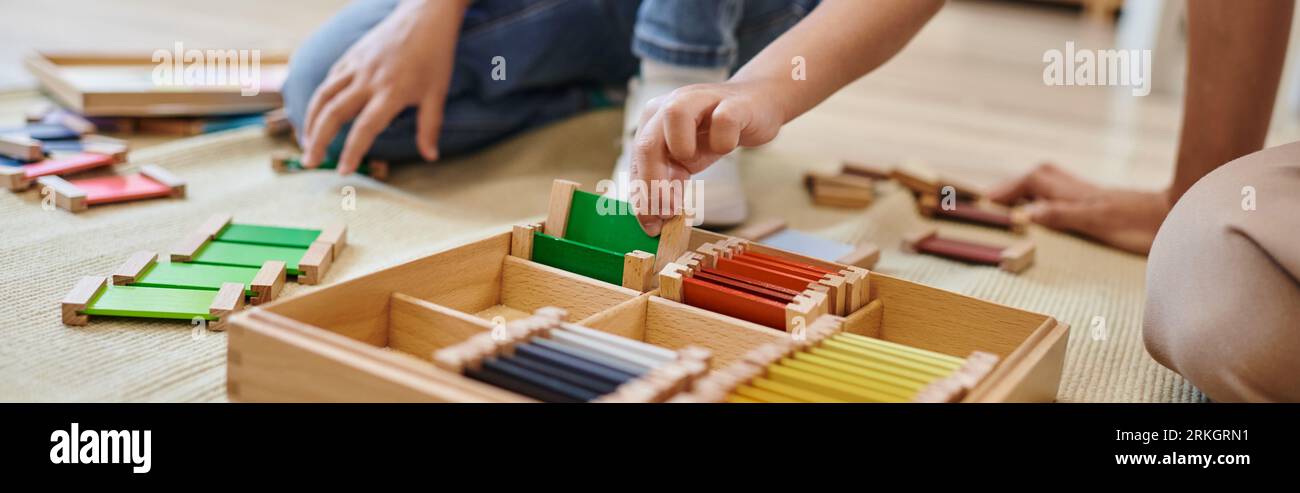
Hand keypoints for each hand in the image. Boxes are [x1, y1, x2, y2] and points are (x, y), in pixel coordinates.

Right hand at [300, 0, 467, 173]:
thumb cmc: (435, 56)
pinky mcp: (350, 57)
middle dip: (318, 140)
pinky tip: (317, 115)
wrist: (425, 16)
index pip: (365, 128)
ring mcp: (356, 66)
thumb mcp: (437, 93)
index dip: (352, 151)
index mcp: (391, 92)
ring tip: (306, 142)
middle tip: (308, 163)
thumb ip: (430, 127)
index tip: (343, 171)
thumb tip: (431, 156)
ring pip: (323, 95)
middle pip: (334, 113)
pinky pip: (329, 80)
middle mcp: (368, 80)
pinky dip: (319, 100)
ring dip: (311, 121)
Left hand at [630, 81, 784, 234]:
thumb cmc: (714, 133)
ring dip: (680, 148)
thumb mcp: (686, 160)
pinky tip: (727, 146)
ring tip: (691, 165)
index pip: (637, 161)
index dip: (643, 196)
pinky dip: (724, 141)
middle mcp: (671, 105)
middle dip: (654, 184)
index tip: (652, 225)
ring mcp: (701, 100)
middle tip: (668, 213)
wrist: (755, 105)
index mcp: (653, 121)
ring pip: (675, 114)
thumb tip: (656, 220)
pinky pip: (723, 121)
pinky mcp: (733, 104)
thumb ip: (669, 182)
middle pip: (648, 143)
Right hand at [988, 163, 1170, 254]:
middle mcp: (1083, 192)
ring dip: (1029, 188)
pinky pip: (1066, 195)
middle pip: (1040, 176)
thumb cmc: (1147, 224)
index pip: (1032, 180)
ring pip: (1053, 183)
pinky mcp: (1106, 207)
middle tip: (991, 199)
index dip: (1007, 188)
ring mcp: (1095, 198)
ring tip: (1011, 202)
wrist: (1187, 216)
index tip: (984, 200)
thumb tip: (1026, 212)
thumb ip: (1064, 215)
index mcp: (1077, 194)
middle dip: (1013, 184)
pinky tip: (1050, 211)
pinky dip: (1048, 198)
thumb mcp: (1102, 223)